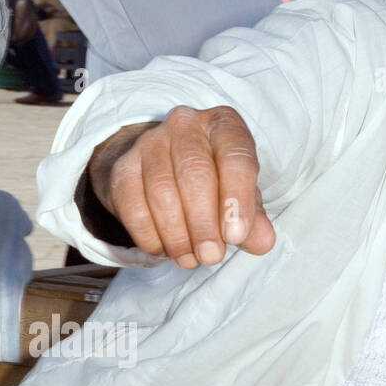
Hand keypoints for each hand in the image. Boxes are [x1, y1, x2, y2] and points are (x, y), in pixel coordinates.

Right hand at [88, 106, 275, 267]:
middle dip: (204, 224)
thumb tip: (262, 242)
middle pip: (195, 174)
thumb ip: (254, 217)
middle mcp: (185, 125)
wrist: (159, 167)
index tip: (236, 236)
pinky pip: (133, 206)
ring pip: (161, 192)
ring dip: (177, 235)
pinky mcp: (123, 168)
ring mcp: (149, 143)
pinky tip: (164, 250)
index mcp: (223, 125)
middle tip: (211, 256)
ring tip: (189, 259)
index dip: (237, 199)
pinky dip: (149, 236)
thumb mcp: (239, 194)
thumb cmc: (212, 180)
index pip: (235, 157)